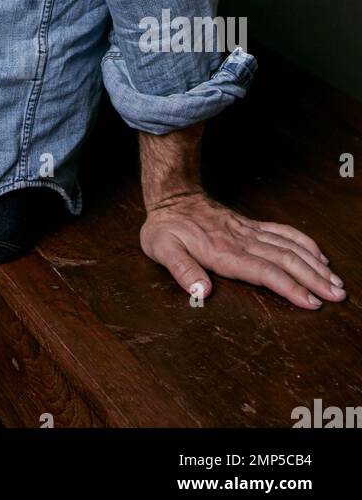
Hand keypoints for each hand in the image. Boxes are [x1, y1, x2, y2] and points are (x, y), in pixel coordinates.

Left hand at [139, 190, 345, 309]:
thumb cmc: (166, 228)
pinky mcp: (251, 226)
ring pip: (290, 247)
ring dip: (315, 264)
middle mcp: (243, 241)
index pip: (264, 271)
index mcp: (224, 252)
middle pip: (285, 260)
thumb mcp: (162, 249)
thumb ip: (182, 270)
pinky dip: (304, 243)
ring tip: (336, 282)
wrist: (172, 197)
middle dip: (314, 279)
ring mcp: (250, 232)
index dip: (289, 287)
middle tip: (338, 296)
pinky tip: (319, 255)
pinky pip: (283, 232)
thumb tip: (201, 292)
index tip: (311, 302)